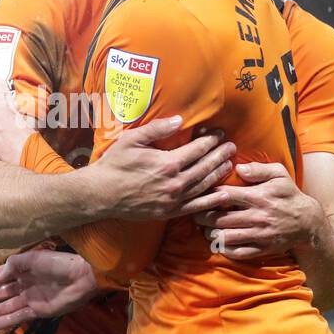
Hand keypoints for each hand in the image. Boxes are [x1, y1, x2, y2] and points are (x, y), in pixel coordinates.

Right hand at [0, 249, 98, 329]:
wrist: (81, 277)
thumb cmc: (59, 263)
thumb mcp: (34, 258)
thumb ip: (14, 265)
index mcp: (22, 269)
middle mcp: (24, 284)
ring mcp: (30, 298)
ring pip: (6, 306)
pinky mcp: (38, 310)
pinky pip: (18, 316)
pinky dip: (4, 321)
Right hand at [84, 116, 236, 220]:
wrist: (101, 194)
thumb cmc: (115, 164)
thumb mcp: (132, 140)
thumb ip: (158, 129)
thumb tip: (180, 121)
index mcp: (168, 163)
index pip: (197, 150)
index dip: (211, 141)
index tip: (219, 135)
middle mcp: (175, 182)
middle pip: (205, 167)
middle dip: (220, 155)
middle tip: (232, 147)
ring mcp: (173, 199)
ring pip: (203, 186)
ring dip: (219, 174)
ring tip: (229, 165)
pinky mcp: (169, 212)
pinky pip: (196, 207)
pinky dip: (211, 201)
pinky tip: (222, 195)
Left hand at [187, 162, 322, 259]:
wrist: (308, 222)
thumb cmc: (289, 195)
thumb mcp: (280, 175)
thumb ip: (259, 169)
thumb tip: (238, 168)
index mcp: (258, 196)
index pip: (226, 195)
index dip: (208, 195)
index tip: (199, 195)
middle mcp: (257, 216)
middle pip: (220, 218)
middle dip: (203, 217)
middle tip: (194, 214)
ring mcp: (259, 235)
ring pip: (226, 237)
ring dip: (210, 234)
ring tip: (204, 229)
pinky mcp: (262, 249)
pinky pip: (238, 252)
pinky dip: (224, 250)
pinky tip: (217, 244)